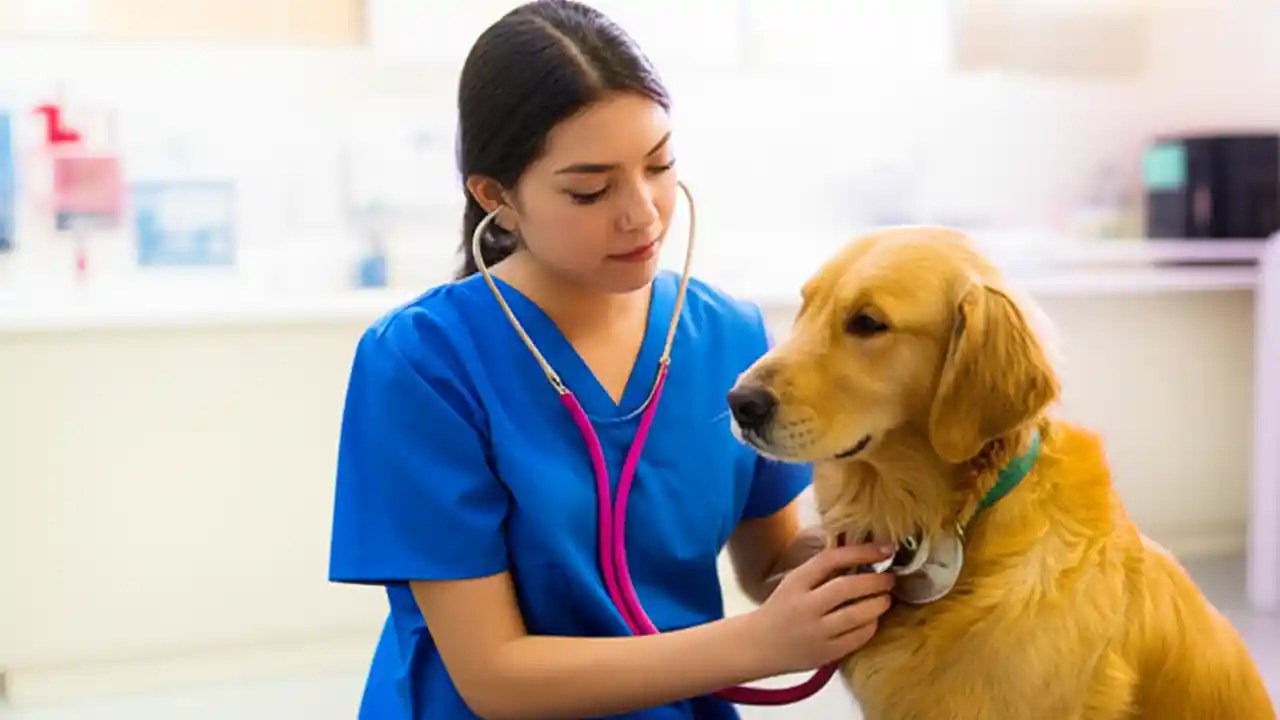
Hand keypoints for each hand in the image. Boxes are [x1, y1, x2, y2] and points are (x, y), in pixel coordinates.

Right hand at [746, 543, 895, 674]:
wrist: (759, 645)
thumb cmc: (782, 609)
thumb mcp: (794, 583)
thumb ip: (822, 571)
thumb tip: (863, 555)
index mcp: (796, 583)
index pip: (831, 559)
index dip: (861, 552)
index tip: (884, 549)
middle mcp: (805, 606)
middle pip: (848, 587)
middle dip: (876, 580)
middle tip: (889, 578)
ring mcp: (816, 632)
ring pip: (858, 614)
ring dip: (879, 603)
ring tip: (885, 598)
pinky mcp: (826, 654)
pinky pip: (858, 637)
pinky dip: (871, 625)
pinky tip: (872, 619)